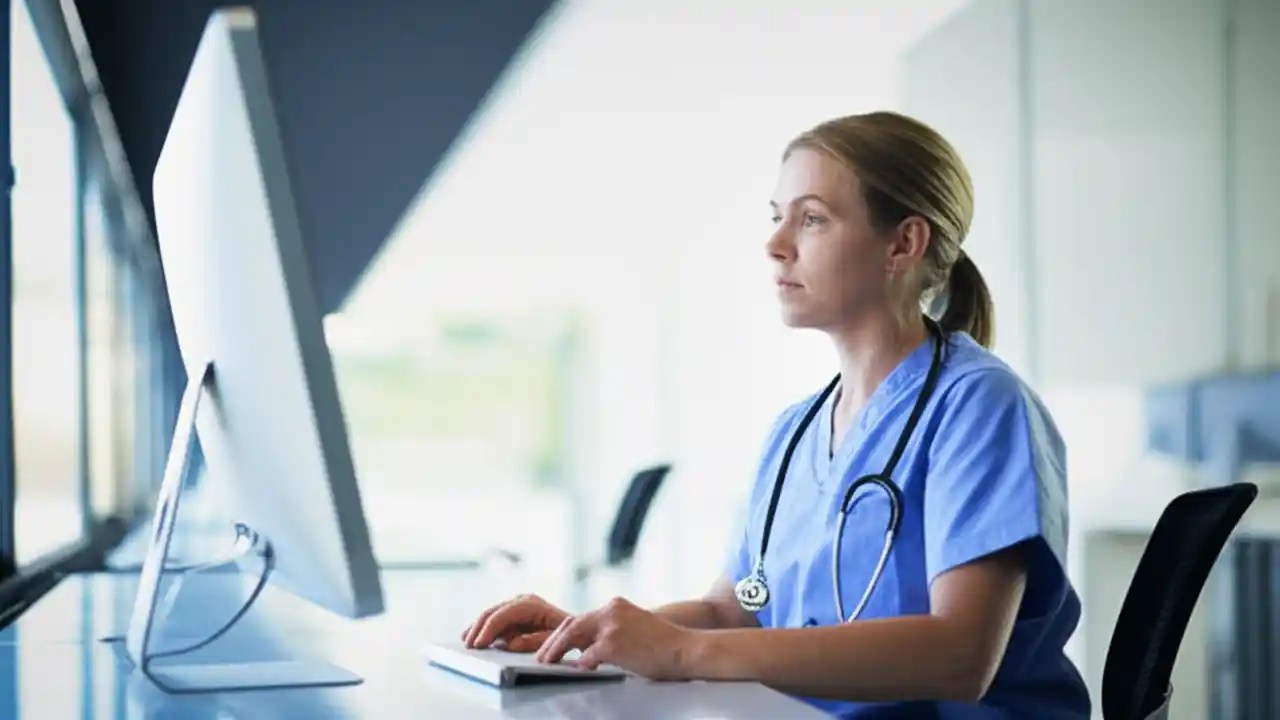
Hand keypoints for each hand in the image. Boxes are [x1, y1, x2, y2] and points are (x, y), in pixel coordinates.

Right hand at [462, 593, 569, 651]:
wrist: (575, 627)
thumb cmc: (565, 634)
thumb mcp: (552, 639)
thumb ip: (531, 642)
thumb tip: (508, 644)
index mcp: (530, 604)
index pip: (503, 615)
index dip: (489, 630)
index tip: (479, 645)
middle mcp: (521, 600)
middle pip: (493, 612)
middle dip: (478, 629)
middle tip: (468, 646)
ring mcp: (515, 605)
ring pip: (490, 614)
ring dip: (477, 627)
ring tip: (466, 642)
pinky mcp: (513, 613)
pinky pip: (495, 619)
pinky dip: (483, 628)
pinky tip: (472, 637)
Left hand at [536, 596, 696, 680]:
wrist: (686, 649)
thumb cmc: (664, 645)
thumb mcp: (635, 627)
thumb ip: (611, 632)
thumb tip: (587, 649)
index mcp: (615, 606)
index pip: (580, 618)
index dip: (563, 633)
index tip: (552, 646)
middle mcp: (611, 610)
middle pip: (571, 624)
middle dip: (554, 642)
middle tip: (543, 658)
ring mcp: (612, 626)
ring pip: (573, 635)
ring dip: (558, 650)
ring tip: (548, 663)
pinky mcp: (614, 643)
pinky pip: (589, 655)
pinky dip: (581, 662)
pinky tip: (579, 669)